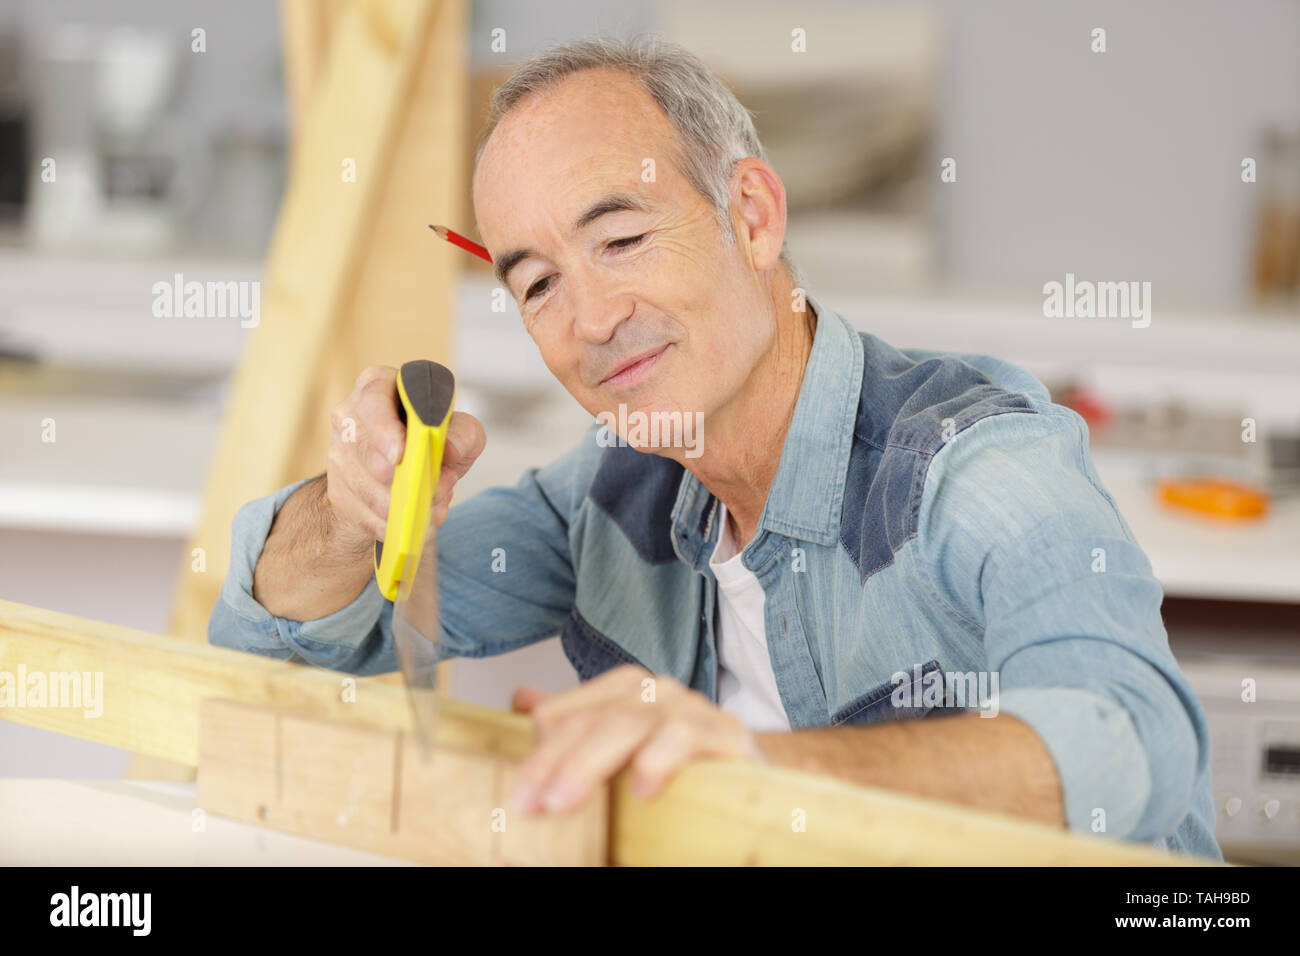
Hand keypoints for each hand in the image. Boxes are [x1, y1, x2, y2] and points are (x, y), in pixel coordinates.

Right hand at [324, 365, 485, 551]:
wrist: (408, 475)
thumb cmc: (433, 442)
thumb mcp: (460, 432)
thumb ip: (464, 434)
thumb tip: (448, 450)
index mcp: (379, 387)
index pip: (373, 399)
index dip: (384, 428)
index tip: (400, 454)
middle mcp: (350, 416)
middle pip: (362, 447)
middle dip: (398, 476)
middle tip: (429, 491)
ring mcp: (338, 454)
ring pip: (360, 485)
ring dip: (396, 504)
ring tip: (427, 511)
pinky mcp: (338, 490)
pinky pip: (358, 513)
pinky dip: (386, 523)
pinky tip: (407, 525)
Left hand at [509, 664, 764, 814]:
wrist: (751, 774)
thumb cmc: (679, 764)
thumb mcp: (617, 749)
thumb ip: (573, 726)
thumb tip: (520, 700)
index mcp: (623, 691)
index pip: (564, 713)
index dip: (538, 754)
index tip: (520, 798)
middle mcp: (655, 692)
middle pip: (591, 720)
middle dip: (555, 762)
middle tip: (531, 804)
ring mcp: (691, 708)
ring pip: (628, 724)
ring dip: (590, 763)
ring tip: (563, 800)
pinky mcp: (726, 732)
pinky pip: (686, 736)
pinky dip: (660, 759)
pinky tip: (642, 788)